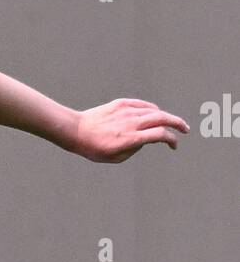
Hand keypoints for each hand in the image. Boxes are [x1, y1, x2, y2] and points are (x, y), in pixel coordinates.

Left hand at [72, 98, 189, 162]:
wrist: (76, 131)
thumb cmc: (94, 148)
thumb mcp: (116, 157)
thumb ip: (135, 149)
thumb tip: (147, 139)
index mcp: (131, 138)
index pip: (160, 135)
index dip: (171, 140)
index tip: (174, 145)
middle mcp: (131, 123)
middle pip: (162, 119)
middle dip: (177, 123)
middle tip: (185, 129)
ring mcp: (126, 111)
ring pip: (153, 110)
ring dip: (166, 116)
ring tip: (171, 122)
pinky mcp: (120, 104)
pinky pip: (142, 105)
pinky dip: (152, 109)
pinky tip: (155, 113)